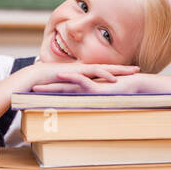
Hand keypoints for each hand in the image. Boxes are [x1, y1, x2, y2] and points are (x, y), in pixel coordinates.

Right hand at [21, 62, 140, 90]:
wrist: (32, 78)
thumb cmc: (47, 85)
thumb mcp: (65, 90)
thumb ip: (74, 93)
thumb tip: (82, 101)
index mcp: (83, 74)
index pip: (103, 72)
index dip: (116, 73)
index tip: (128, 74)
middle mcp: (84, 70)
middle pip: (107, 68)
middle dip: (123, 69)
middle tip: (138, 70)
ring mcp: (80, 71)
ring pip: (104, 68)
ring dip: (119, 70)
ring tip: (133, 71)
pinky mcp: (76, 74)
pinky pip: (93, 74)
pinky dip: (104, 75)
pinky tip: (115, 79)